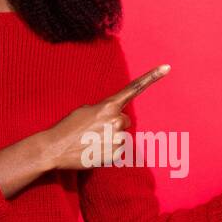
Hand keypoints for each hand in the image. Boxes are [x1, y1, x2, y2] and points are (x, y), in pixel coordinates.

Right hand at [39, 63, 170, 171]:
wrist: (55, 148)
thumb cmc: (67, 128)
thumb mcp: (84, 111)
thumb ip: (103, 110)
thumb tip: (113, 116)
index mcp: (108, 105)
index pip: (134, 89)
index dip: (151, 77)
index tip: (167, 67)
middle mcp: (116, 120)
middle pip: (125, 120)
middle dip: (114, 124)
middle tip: (95, 130)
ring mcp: (118, 138)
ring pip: (121, 136)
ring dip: (110, 138)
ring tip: (92, 141)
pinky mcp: (116, 154)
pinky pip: (118, 150)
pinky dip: (108, 151)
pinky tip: (94, 151)